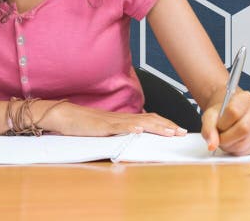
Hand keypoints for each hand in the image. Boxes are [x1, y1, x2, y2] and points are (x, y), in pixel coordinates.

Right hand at [41, 101, 186, 136]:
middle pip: (150, 119)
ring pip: (139, 122)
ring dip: (156, 127)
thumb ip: (122, 130)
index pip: (150, 119)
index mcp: (125, 119)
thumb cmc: (86, 124)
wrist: (66, 116)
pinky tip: (139, 130)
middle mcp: (123, 118)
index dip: (166, 124)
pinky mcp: (102, 126)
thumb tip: (137, 133)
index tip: (179, 130)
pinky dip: (130, 128)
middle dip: (168, 126)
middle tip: (182, 132)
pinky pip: (118, 127)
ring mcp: (113, 121)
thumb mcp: (108, 128)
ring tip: (169, 132)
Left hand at [200, 90, 249, 155]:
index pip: (234, 111)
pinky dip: (238, 151)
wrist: (229, 115)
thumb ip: (208, 129)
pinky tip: (234, 143)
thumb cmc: (221, 114)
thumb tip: (212, 145)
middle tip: (220, 138)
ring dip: (230, 146)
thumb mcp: (210, 116)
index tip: (218, 126)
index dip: (223, 124)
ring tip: (226, 140)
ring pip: (245, 142)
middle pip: (243, 129)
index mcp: (245, 97)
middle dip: (226, 139)